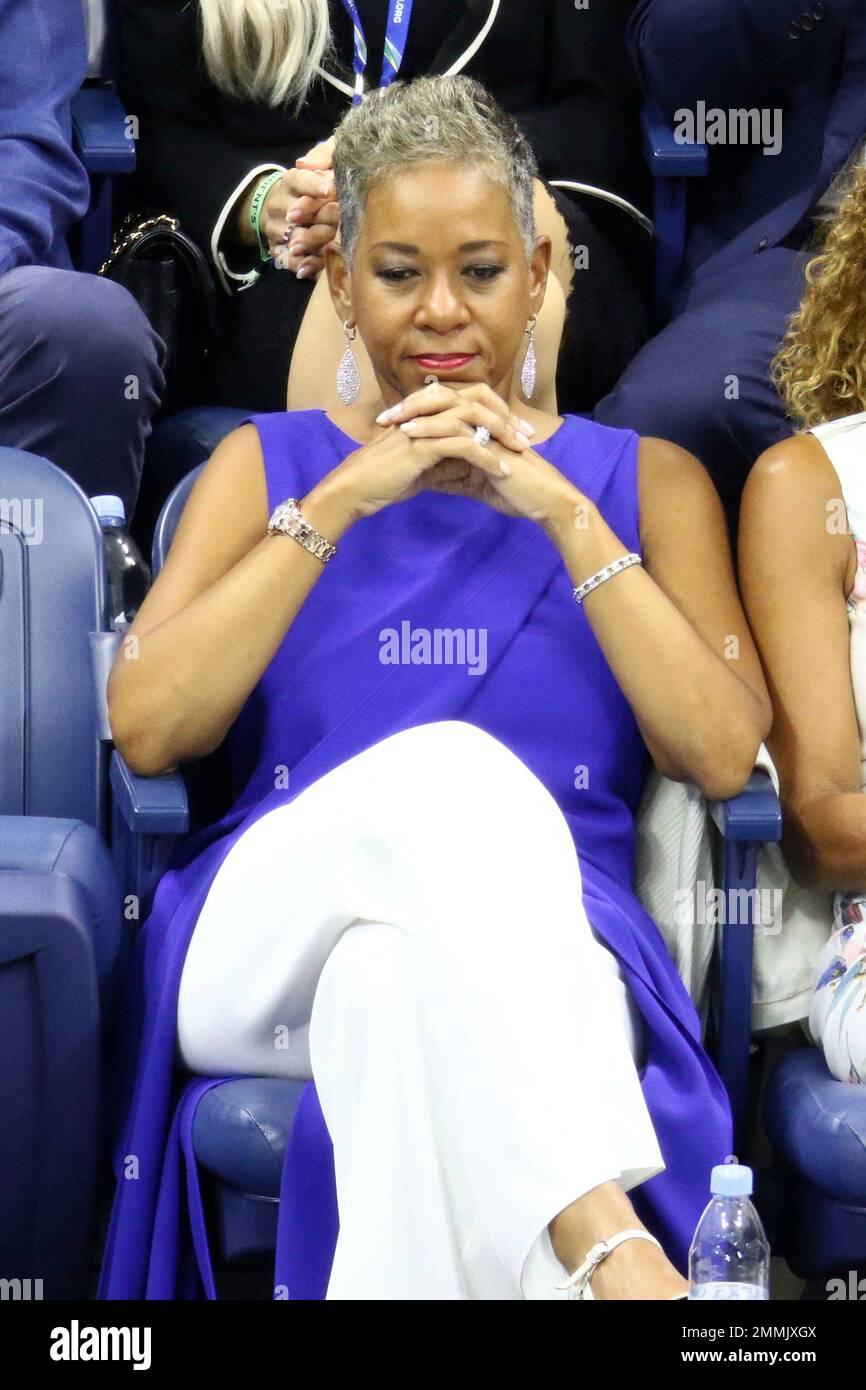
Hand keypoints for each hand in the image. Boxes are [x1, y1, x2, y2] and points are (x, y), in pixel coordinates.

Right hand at [240, 164, 338, 277]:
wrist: (287, 208)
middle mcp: (278, 205)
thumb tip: (306, 163)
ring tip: (334, 242)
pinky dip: (306, 263)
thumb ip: (322, 156)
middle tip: (340, 217)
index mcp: (289, 182)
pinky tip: (321, 264)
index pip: (297, 180)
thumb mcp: (322, 164)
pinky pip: (290, 261)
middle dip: (322, 216)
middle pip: (298, 212)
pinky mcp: (277, 250)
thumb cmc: (315, 186)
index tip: (329, 190)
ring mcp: (275, 229)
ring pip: (295, 237)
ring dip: (316, 240)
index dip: (312, 186)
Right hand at [312, 383, 535, 524]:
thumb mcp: (421, 470)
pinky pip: (462, 445)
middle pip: (476, 403)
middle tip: (528, 437)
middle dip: (506, 418)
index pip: (469, 403)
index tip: (517, 432)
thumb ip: (443, 463)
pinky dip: (486, 456)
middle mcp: (426, 414)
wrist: (353, 490)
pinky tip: (501, 469)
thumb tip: (467, 468)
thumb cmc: (382, 481)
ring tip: (521, 451)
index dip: (496, 413)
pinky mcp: (421, 445)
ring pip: (472, 419)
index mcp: (426, 414)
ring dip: (501, 434)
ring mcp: (423, 426)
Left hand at [375, 383, 586, 533]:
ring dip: (416, 412)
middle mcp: (483, 421)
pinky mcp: (492, 438)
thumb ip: (453, 477)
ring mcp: (488, 426)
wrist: (544, 503)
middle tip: (382, 418)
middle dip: (409, 406)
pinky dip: (433, 428)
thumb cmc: (516, 493)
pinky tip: (412, 434)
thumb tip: (428, 479)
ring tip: (390, 421)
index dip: (414, 414)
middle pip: (441, 400)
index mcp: (479, 427)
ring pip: (447, 407)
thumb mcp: (475, 485)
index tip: (388, 428)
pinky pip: (458, 426)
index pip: (441, 410)